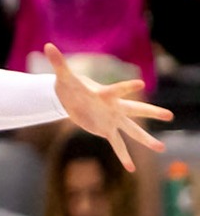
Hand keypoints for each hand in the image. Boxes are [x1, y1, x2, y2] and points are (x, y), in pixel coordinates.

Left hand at [46, 43, 171, 172]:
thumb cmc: (70, 85)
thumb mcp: (63, 76)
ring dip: (145, 139)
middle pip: (135, 110)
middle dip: (151, 113)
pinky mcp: (106, 130)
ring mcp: (112, 120)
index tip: (140, 85)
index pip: (117, 90)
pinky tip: (131, 169)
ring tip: (161, 148)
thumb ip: (58, 62)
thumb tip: (47, 45)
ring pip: (132, 130)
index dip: (127, 87)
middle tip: (169, 116)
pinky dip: (123, 156)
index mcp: (105, 94)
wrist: (72, 98)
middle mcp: (113, 107)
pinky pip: (117, 144)